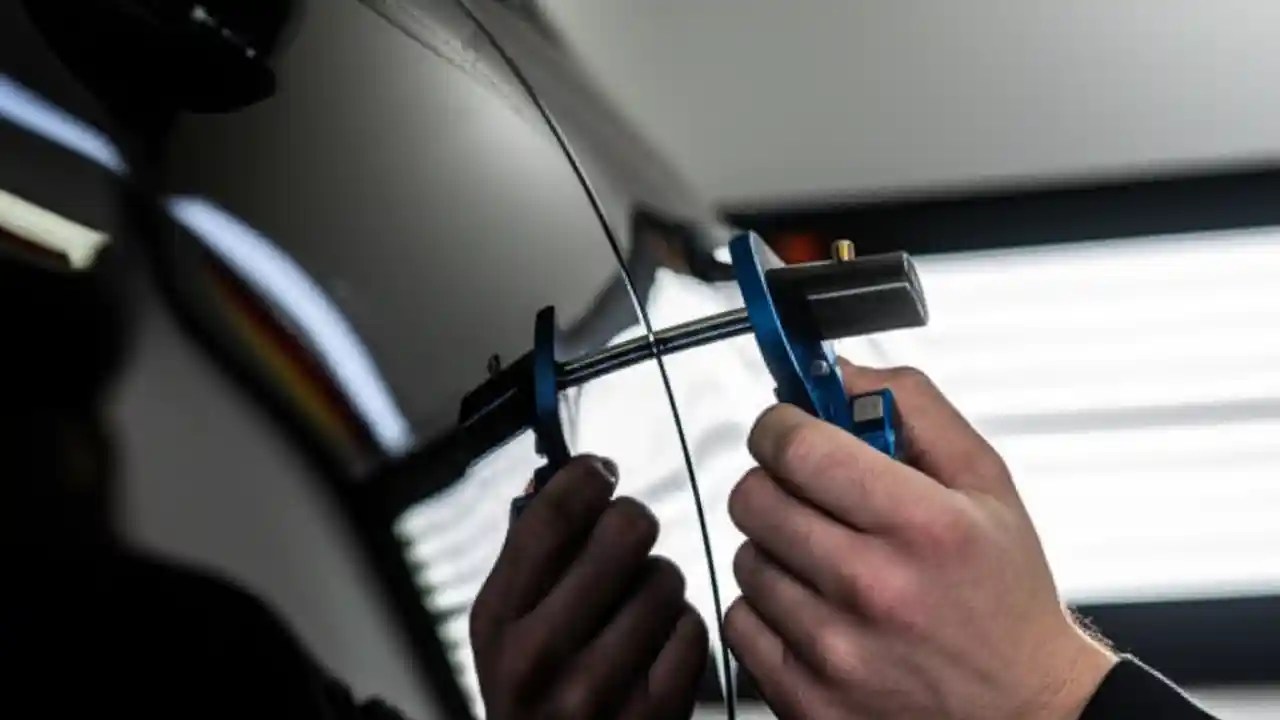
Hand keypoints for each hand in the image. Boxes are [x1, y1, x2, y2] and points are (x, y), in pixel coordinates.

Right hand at [471, 456, 707, 719]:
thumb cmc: (534, 692)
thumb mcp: (504, 628)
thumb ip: (526, 554)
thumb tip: (556, 476)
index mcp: (496, 620)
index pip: (549, 516)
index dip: (586, 476)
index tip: (600, 474)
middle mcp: (539, 655)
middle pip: (624, 532)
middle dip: (632, 526)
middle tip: (628, 540)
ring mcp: (598, 690)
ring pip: (666, 578)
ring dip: (659, 584)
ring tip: (636, 608)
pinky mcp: (654, 716)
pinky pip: (694, 629)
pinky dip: (682, 630)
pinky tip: (656, 647)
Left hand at [726, 360, 1115, 719]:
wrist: (1023, 712)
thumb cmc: (1004, 595)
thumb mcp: (986, 484)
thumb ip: (915, 408)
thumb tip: (841, 371)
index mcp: (923, 525)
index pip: (798, 447)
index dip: (779, 425)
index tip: (786, 428)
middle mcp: (873, 589)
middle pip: (755, 497)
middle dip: (774, 481)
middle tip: (809, 493)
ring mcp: (834, 651)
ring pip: (745, 558)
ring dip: (775, 548)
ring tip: (827, 560)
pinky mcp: (807, 699)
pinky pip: (739, 621)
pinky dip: (767, 609)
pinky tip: (815, 609)